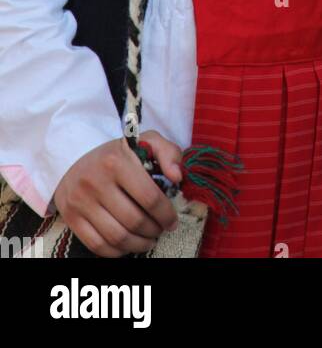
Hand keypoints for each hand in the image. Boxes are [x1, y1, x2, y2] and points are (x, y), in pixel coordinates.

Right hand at [53, 129, 181, 257]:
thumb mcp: (145, 141)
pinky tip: (128, 246)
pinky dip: (117, 252)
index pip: (149, 197)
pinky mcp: (71, 217)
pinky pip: (97, 245)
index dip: (166, 214)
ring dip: (138, 245)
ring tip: (148, 240)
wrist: (75, 160)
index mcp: (117, 161)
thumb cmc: (118, 155)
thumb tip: (177, 177)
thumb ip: (168, 153)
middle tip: (160, 231)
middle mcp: (96, 181)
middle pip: (134, 220)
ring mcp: (81, 201)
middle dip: (153, 231)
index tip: (172, 222)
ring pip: (117, 237)